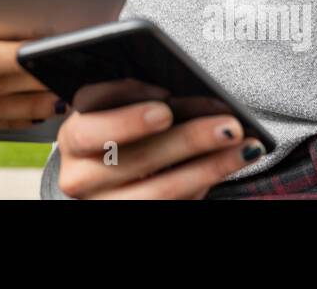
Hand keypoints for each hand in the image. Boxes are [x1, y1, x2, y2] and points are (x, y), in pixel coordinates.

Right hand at [55, 83, 264, 198]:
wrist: (111, 182)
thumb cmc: (124, 132)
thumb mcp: (121, 111)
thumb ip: (146, 100)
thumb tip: (193, 100)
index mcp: (73, 137)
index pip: (88, 123)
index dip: (127, 113)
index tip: (166, 102)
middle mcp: (80, 175)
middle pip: (132, 158)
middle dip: (185, 139)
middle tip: (227, 125)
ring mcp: (105, 204)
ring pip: (158, 191)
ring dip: (209, 167)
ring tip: (243, 147)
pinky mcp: (130, 216)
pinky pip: (171, 205)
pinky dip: (205, 183)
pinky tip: (230, 164)